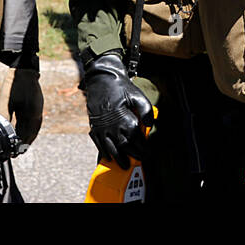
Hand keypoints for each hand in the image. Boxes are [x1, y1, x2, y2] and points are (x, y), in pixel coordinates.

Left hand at [7, 68, 43, 145]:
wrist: (23, 69)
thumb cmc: (14, 84)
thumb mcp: (7, 102)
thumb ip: (5, 117)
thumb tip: (2, 130)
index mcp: (31, 114)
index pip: (27, 134)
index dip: (20, 144)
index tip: (14, 152)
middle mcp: (37, 113)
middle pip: (31, 133)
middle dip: (24, 143)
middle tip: (16, 152)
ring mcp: (38, 110)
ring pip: (34, 129)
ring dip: (28, 137)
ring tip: (21, 145)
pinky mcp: (36, 106)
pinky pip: (34, 122)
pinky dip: (29, 129)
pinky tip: (24, 131)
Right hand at [80, 52, 152, 166]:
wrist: (101, 78)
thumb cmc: (121, 87)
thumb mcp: (138, 95)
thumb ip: (146, 111)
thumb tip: (150, 125)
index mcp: (125, 120)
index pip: (136, 141)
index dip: (143, 149)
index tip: (148, 153)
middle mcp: (113, 127)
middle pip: (124, 147)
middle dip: (133, 155)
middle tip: (140, 160)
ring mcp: (102, 128)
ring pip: (111, 148)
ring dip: (118, 158)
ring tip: (124, 165)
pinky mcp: (94, 126)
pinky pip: (98, 143)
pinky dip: (104, 152)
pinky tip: (108, 157)